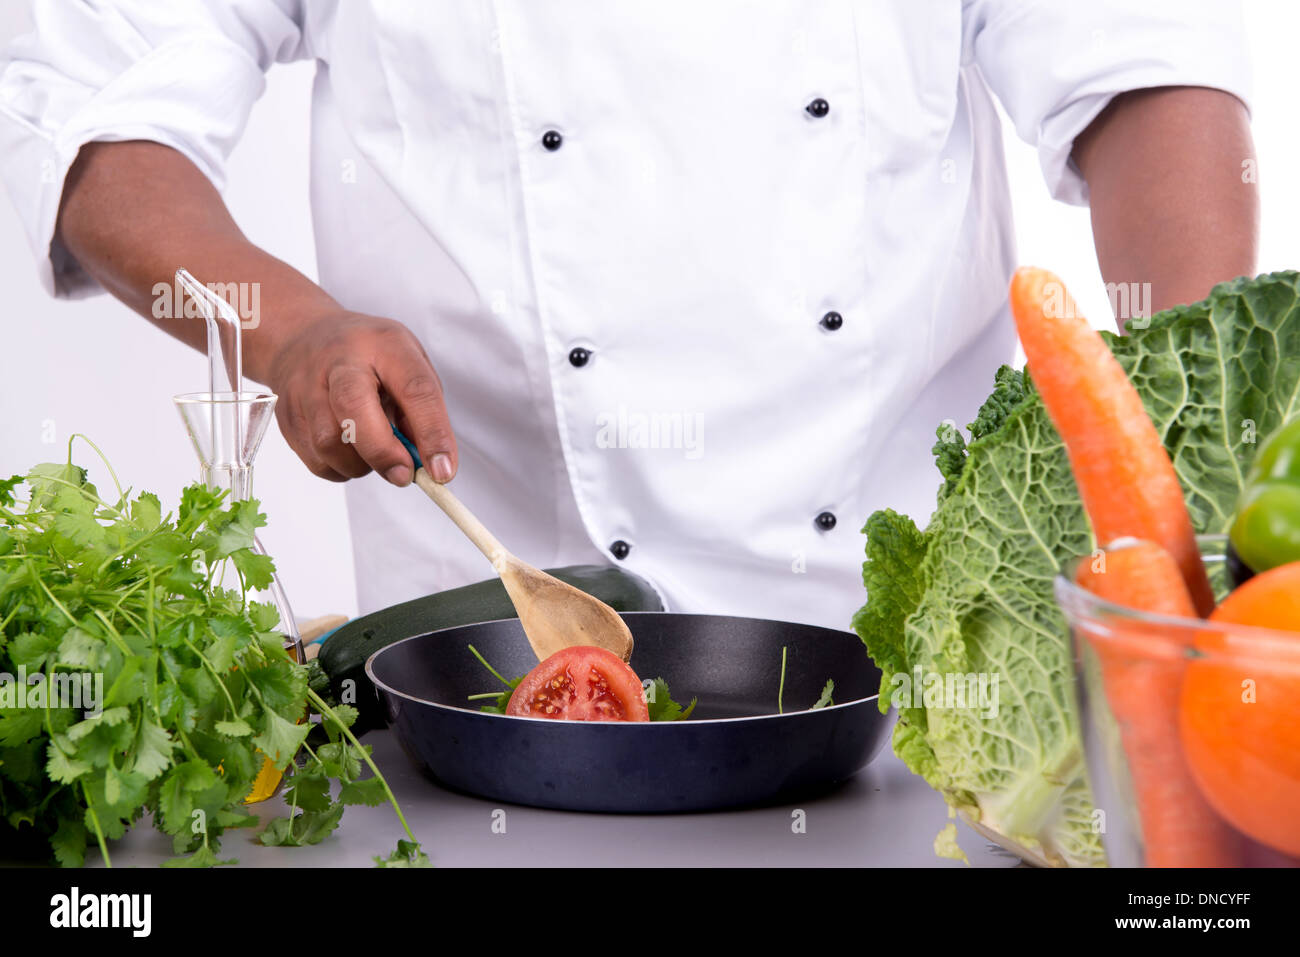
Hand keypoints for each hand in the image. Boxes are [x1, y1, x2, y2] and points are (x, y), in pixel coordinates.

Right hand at [265, 310, 457, 484]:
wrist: (301, 337)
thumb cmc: (367, 356)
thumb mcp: (405, 365)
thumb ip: (421, 411)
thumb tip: (433, 465)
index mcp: (384, 344)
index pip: (414, 389)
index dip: (433, 434)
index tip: (444, 471)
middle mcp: (339, 360)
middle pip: (354, 408)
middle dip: (383, 452)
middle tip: (405, 475)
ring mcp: (305, 387)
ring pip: (330, 443)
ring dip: (361, 464)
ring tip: (375, 453)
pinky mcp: (286, 416)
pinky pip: (317, 461)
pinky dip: (341, 468)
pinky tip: (351, 451)